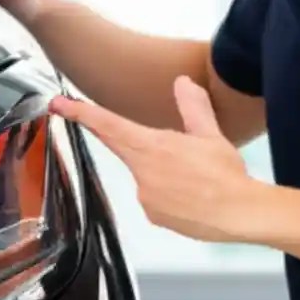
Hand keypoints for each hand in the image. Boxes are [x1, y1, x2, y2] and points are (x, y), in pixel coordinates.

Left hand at [50, 76, 260, 242]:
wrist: (240, 213)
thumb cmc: (226, 175)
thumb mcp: (210, 134)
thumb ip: (192, 107)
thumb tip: (183, 84)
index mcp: (152, 146)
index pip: (108, 125)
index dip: (80, 113)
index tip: (59, 105)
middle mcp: (142, 172)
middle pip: (132, 151)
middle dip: (154, 150)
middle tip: (187, 160)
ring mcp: (145, 197)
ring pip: (147, 176)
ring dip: (165, 173)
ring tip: (196, 180)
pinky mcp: (153, 215)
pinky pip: (155, 199)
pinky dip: (170, 195)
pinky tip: (192, 196)